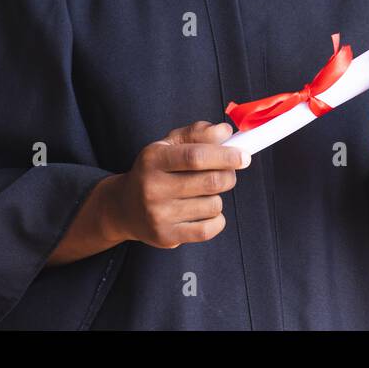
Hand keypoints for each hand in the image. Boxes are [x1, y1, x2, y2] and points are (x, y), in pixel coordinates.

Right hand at [114, 120, 247, 248]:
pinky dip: (216, 220)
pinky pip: (207, 230)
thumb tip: (224, 131)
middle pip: (210, 182)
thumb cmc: (155, 170)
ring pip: (212, 205)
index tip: (244, 156)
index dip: (225, 155)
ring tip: (204, 194)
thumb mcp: (169, 145)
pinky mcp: (165, 236)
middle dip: (229, 176)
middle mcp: (152, 187)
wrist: (124, 207)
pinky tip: (206, 212)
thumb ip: (197, 133)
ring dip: (217, 197)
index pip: (196, 156)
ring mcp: (158, 215)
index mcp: (153, 159)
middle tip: (229, 173)